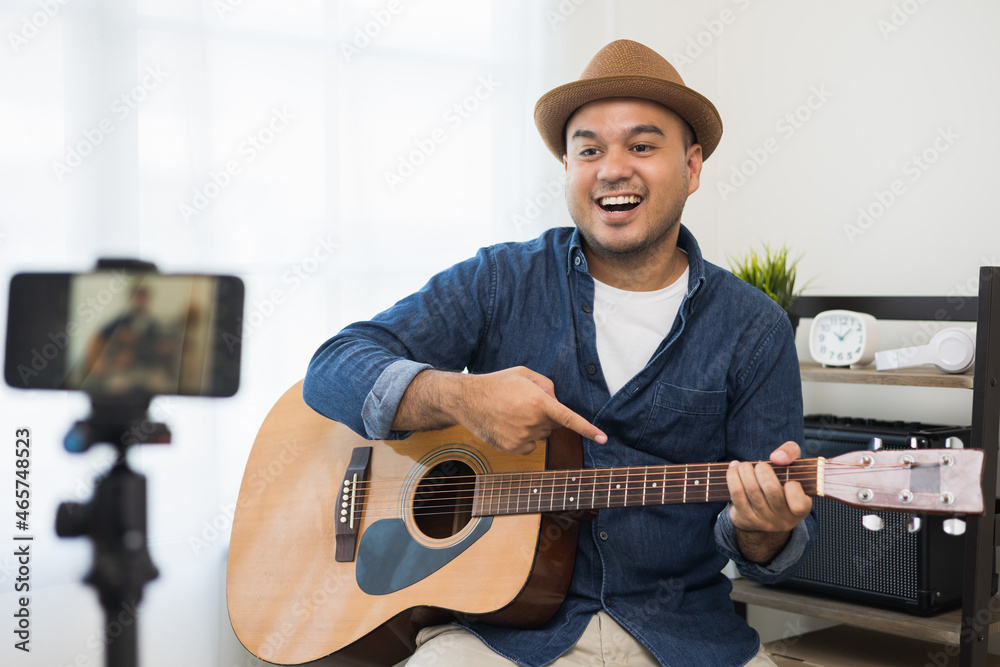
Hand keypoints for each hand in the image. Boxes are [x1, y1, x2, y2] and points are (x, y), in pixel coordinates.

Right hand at [393, 367, 606, 454]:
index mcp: (539, 402)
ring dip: (533, 426)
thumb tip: (556, 402)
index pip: (569, 418)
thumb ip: (547, 385)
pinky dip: (523, 437)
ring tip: (511, 413)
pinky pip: (529, 445)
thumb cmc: (497, 383)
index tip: (603, 439)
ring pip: (541, 435)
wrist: (467, 400)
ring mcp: (522, 437)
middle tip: (523, 404)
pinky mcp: (512, 448)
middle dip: (545, 415)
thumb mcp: (524, 373)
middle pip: (552, 425)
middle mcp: (533, 422)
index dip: (588, 430)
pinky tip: (508, 425)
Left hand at [726, 441, 811, 563]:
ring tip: (744, 466)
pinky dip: (733, 477)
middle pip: (771, 490)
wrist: (766, 513)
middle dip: (762, 470)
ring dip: (744, 471)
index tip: (788, 481)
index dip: (793, 487)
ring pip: (751, 490)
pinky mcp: (745, 519)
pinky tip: (734, 470)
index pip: (799, 503)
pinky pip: (736, 494)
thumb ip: (791, 453)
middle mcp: (783, 519)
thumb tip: (777, 457)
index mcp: (801, 510)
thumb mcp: (793, 467)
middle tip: (759, 465)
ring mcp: (763, 521)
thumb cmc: (783, 484)